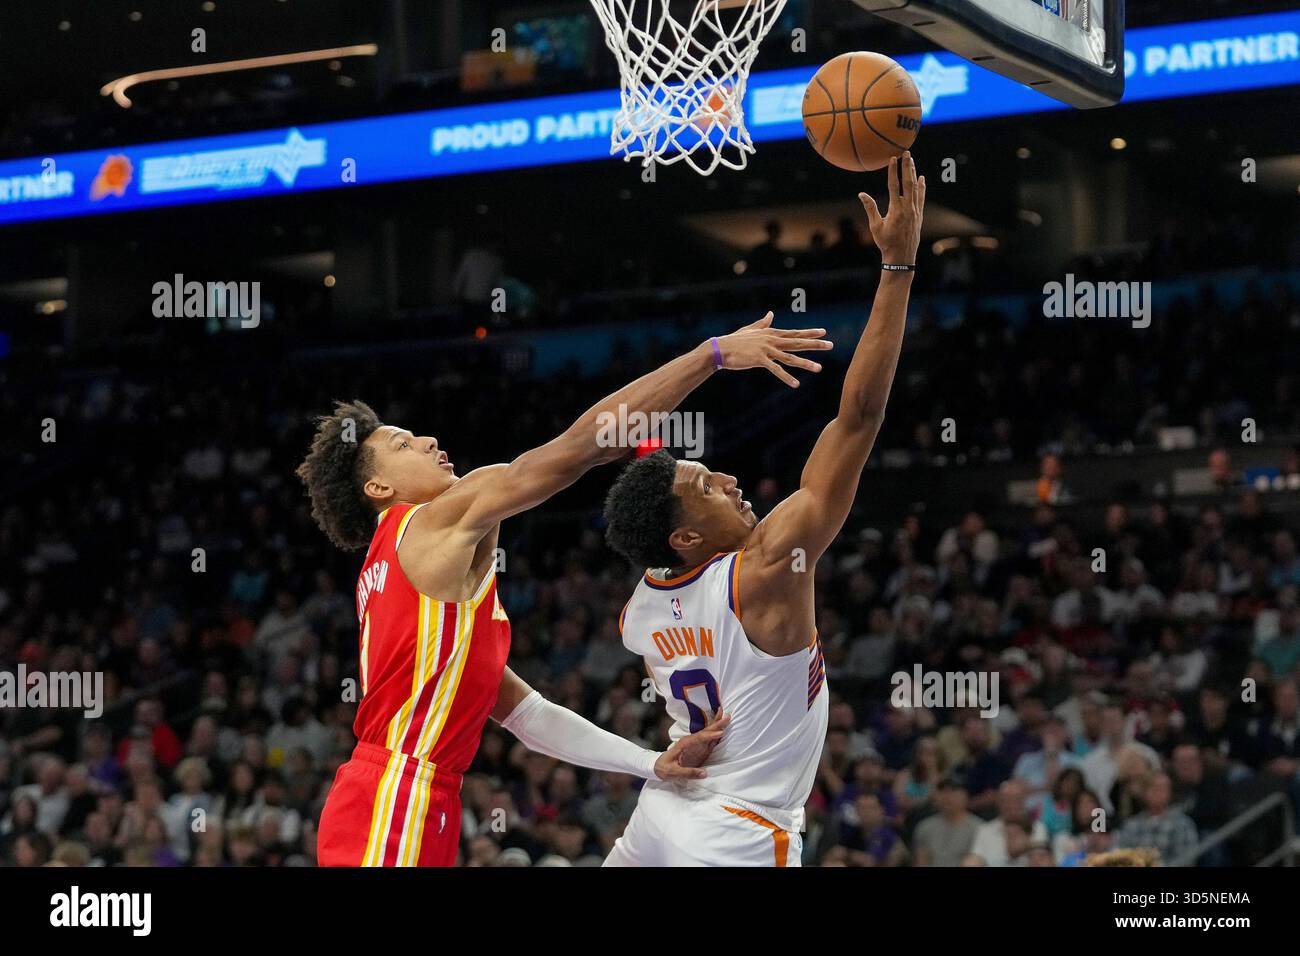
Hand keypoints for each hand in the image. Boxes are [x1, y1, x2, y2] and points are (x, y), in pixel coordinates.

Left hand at [653, 710, 730, 779]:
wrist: (659, 766)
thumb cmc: (664, 768)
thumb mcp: (674, 772)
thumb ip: (688, 773)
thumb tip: (704, 773)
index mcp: (684, 744)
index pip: (699, 738)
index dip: (709, 736)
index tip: (720, 733)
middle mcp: (690, 741)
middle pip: (705, 731)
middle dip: (716, 724)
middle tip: (727, 716)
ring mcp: (695, 744)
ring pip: (708, 732)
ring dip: (717, 725)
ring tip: (726, 716)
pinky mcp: (698, 748)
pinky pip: (708, 739)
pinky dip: (716, 733)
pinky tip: (722, 729)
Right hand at [712, 314, 832, 387]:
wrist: (720, 348)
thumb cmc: (734, 340)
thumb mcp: (750, 330)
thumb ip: (762, 323)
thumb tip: (771, 314)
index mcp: (771, 333)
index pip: (795, 333)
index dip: (810, 333)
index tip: (823, 332)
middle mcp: (772, 340)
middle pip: (797, 343)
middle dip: (815, 344)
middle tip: (830, 345)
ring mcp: (766, 350)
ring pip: (790, 357)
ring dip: (805, 363)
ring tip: (818, 368)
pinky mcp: (759, 360)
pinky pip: (776, 370)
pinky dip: (786, 377)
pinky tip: (796, 384)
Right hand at [859, 150, 925, 265]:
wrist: (902, 257)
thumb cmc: (886, 243)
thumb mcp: (875, 226)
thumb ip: (870, 208)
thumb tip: (861, 194)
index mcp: (896, 210)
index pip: (893, 186)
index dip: (893, 171)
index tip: (893, 159)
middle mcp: (907, 208)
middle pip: (908, 183)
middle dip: (907, 167)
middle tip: (907, 153)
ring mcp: (915, 211)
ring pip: (915, 188)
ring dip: (914, 174)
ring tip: (912, 161)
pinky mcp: (919, 215)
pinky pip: (921, 198)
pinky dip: (922, 187)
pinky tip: (922, 178)